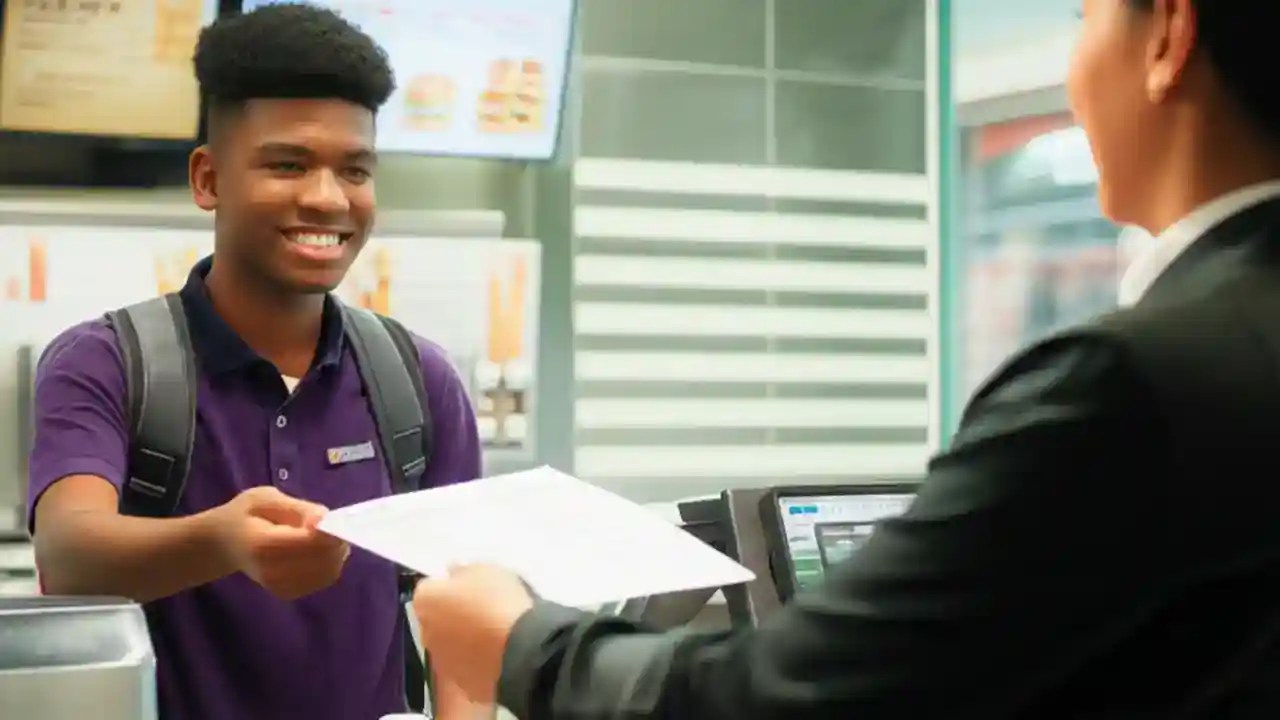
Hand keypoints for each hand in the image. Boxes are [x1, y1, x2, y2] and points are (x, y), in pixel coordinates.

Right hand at [211, 486, 349, 599]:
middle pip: (324, 559)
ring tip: (322, 536)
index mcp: (263, 544)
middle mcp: (272, 572)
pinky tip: (316, 550)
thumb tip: (324, 520)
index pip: (310, 542)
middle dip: (336, 540)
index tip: (333, 518)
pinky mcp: (288, 593)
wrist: (223, 544)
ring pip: (329, 571)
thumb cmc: (244, 515)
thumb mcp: (265, 498)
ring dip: (335, 551)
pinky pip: (324, 578)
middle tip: (331, 524)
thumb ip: (297, 508)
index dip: (330, 531)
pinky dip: (329, 563)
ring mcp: (280, 587)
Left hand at [413, 564, 534, 701]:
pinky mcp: (462, 682)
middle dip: (453, 612)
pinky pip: (467, 664)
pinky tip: (499, 653)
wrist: (520, 649)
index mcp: (426, 600)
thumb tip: (453, 572)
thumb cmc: (499, 600)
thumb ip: (464, 571)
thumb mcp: (486, 570)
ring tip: (494, 633)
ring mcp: (443, 660)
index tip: (470, 584)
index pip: (430, 586)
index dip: (450, 584)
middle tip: (482, 607)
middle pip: (437, 617)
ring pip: (450, 643)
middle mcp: (426, 631)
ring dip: (464, 638)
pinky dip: (477, 659)